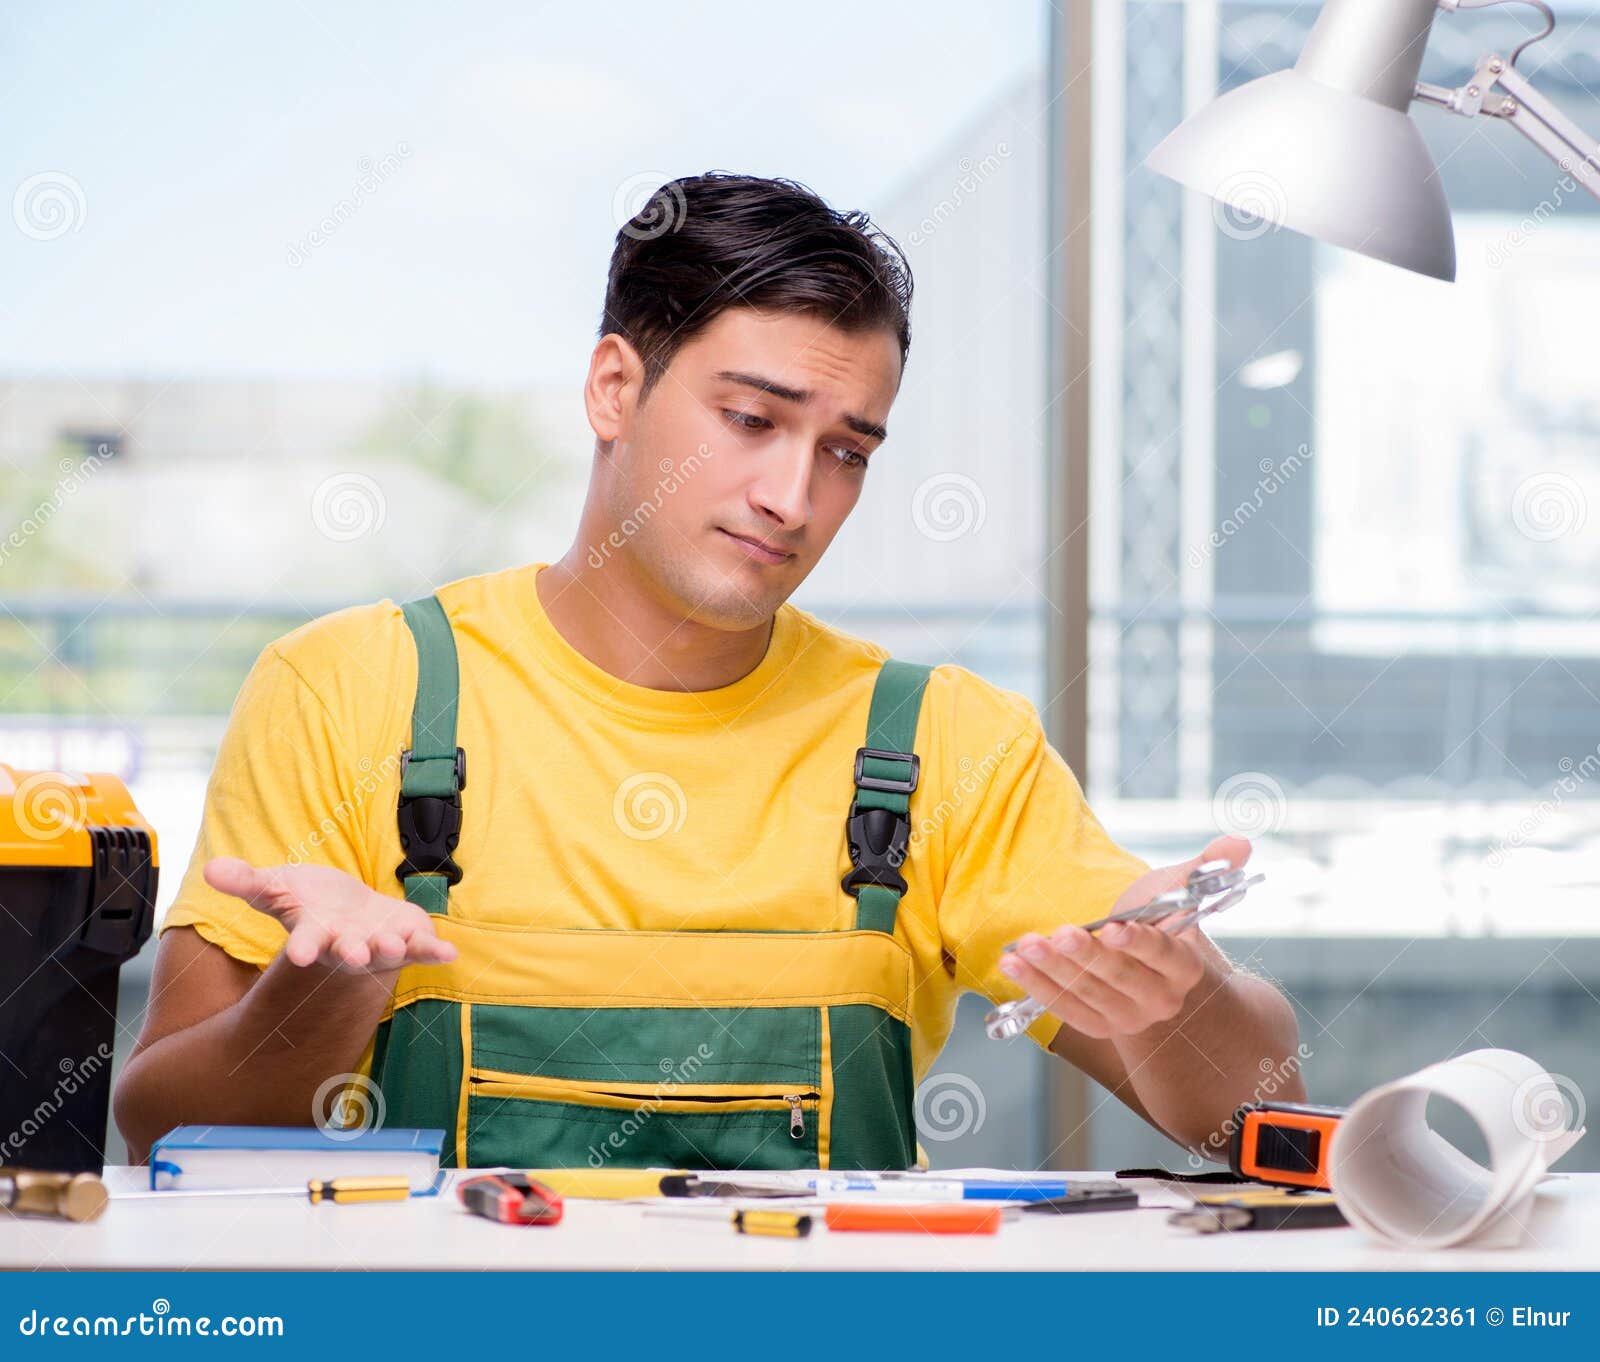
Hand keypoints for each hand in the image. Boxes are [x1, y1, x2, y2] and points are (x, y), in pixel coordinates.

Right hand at [203, 857, 458, 972]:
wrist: (348, 912)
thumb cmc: (309, 902)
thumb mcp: (276, 887)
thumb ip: (247, 881)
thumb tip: (211, 869)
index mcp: (314, 934)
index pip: (303, 942)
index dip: (301, 949)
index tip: (298, 956)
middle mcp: (346, 946)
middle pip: (348, 953)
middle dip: (353, 952)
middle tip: (357, 954)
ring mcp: (379, 945)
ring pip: (386, 952)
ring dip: (392, 950)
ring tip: (396, 945)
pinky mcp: (407, 939)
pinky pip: (423, 948)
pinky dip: (435, 951)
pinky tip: (449, 954)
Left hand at [997, 834, 1248, 1038]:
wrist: (1161, 980)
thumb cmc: (1167, 925)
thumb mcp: (1184, 894)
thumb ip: (1208, 866)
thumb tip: (1239, 841)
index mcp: (1185, 967)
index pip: (1164, 955)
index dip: (1139, 943)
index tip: (1112, 927)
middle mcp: (1159, 998)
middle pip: (1120, 977)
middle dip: (1088, 955)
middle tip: (1060, 933)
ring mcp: (1127, 1017)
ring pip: (1088, 994)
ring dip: (1054, 970)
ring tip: (1026, 945)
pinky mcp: (1099, 1025)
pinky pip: (1066, 1008)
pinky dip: (1038, 987)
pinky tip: (1013, 965)